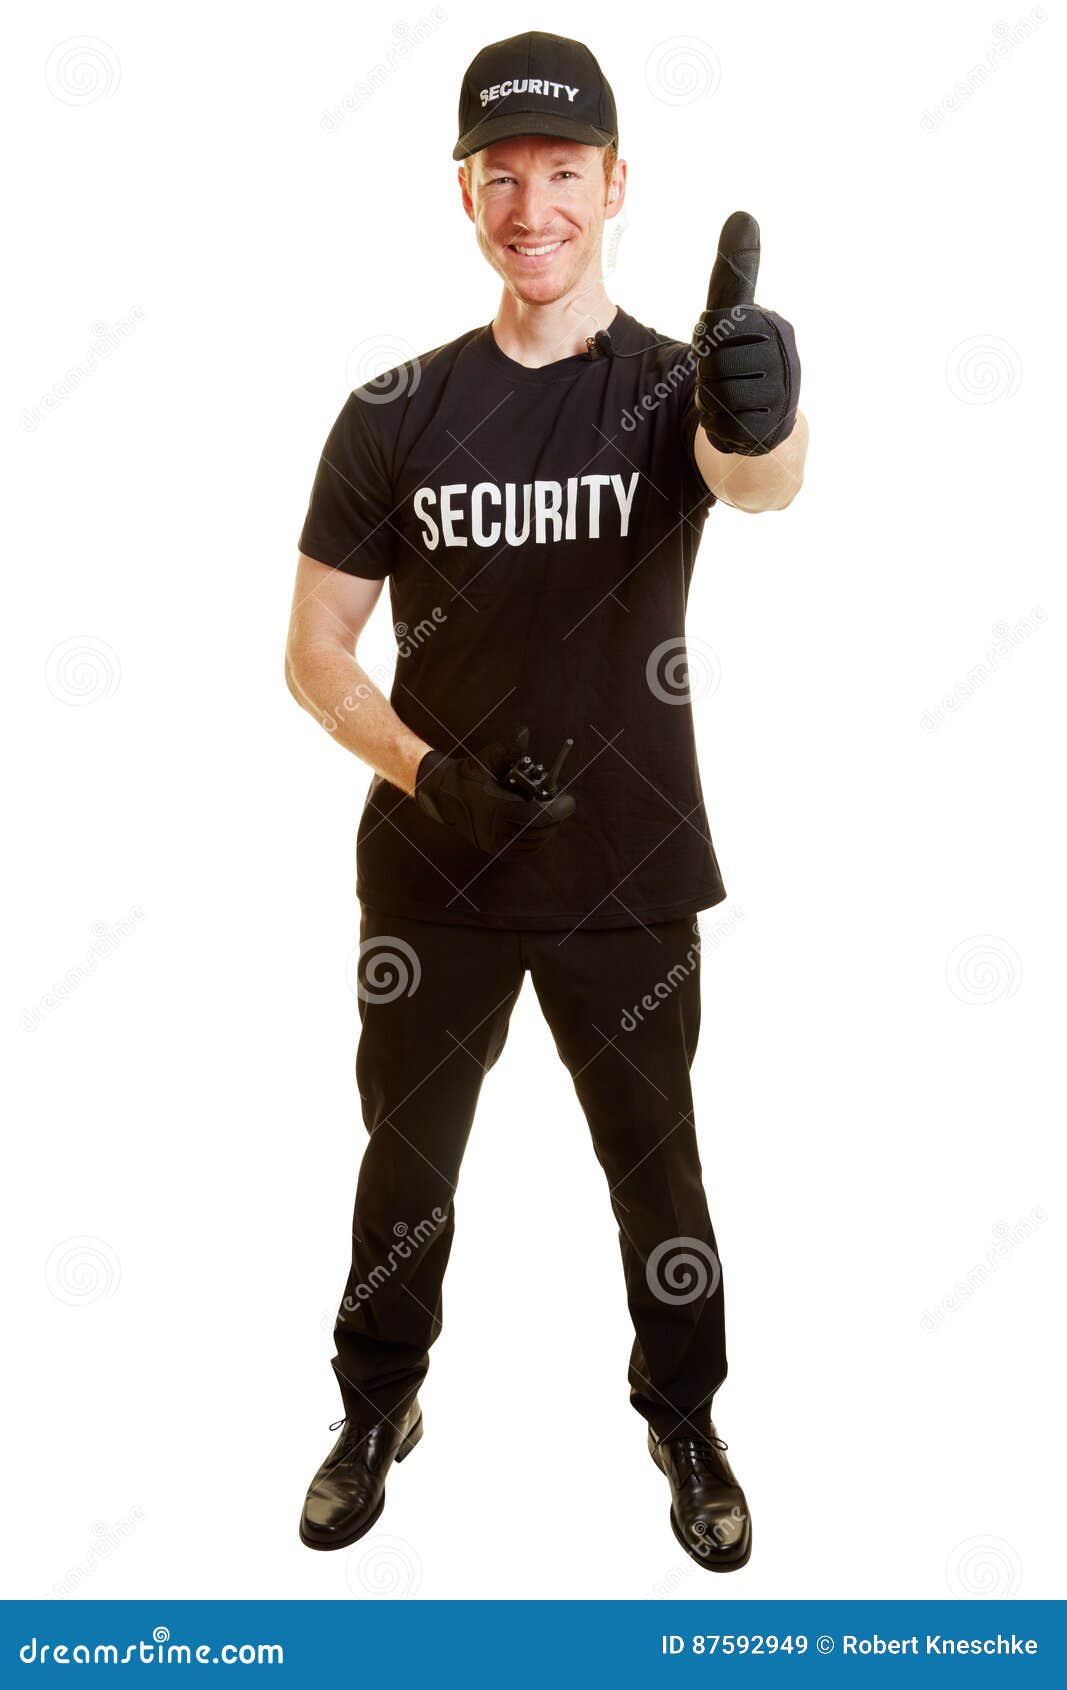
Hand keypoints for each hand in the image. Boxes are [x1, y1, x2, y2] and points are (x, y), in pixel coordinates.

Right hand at [415, 727, 575, 857]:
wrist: (445, 797)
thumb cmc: (468, 775)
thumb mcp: (486, 759)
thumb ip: (507, 747)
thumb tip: (524, 732)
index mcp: (498, 811)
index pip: (540, 817)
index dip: (560, 809)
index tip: (569, 799)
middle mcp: (497, 833)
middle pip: (542, 830)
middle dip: (555, 815)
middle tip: (560, 802)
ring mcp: (497, 846)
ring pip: (536, 841)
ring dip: (548, 826)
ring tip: (550, 810)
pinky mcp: (497, 852)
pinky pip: (527, 849)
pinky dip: (538, 837)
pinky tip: (540, 824)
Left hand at [694, 211, 800, 456]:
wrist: (766, 419)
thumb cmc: (744, 356)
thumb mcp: (737, 312)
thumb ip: (736, 270)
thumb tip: (742, 214)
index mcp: (775, 328)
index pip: (717, 326)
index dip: (707, 337)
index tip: (721, 342)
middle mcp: (784, 360)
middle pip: (713, 361)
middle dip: (708, 370)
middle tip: (724, 373)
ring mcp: (779, 398)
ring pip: (715, 393)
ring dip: (710, 396)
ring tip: (728, 393)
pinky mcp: (767, 430)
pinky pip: (720, 423)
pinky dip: (717, 422)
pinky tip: (732, 417)